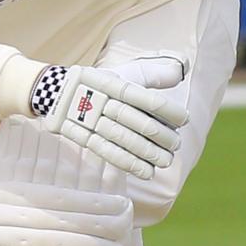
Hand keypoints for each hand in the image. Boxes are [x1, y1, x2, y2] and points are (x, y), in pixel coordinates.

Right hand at [39, 56, 188, 179]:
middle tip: (176, 144)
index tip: (184, 119)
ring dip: (151, 155)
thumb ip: (155, 75)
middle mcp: (108, 103)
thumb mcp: (128, 73)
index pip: (151, 101)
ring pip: (129, 141)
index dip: (171, 112)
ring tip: (167, 161)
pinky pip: (110, 153)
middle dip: (164, 138)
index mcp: (120, 84)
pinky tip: (148, 172)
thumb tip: (180, 73)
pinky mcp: (87, 137)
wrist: (61, 91)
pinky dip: (131, 165)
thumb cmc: (104, 82)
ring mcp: (95, 121)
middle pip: (143, 124)